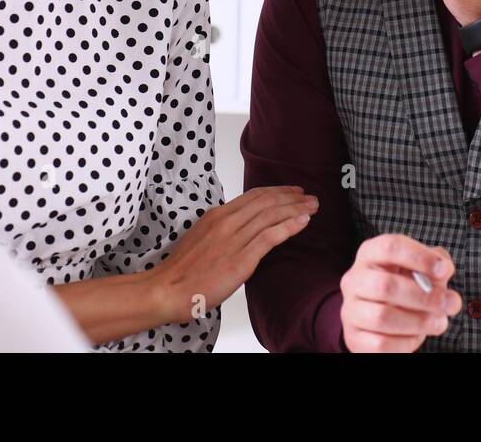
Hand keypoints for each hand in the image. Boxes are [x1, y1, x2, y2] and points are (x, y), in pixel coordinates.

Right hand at [145, 185, 317, 323]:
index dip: (277, 191)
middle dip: (291, 197)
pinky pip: (270, 237)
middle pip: (266, 201)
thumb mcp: (201, 238)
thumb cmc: (182, 271)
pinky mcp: (241, 259)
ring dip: (296, 208)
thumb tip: (241, 228)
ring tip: (312, 206)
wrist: (168, 289)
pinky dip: (289, 226)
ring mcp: (234, 239)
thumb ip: (221, 230)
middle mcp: (227, 222)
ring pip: (271, 215)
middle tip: (309, 196)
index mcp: (217, 216)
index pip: (253, 196)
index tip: (292, 192)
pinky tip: (303, 222)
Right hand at [340, 234, 462, 351]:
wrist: (377, 320)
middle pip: (385, 285)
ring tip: (440, 322)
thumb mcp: (419, 269)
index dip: (419, 257)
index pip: (390, 247)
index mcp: (370, 254)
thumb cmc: (404, 286)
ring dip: (419, 321)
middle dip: (424, 296)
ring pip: (382, 317)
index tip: (444, 271)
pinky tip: (417, 336)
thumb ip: (436, 264)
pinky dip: (406, 342)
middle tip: (451, 304)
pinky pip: (381, 344)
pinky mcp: (354, 337)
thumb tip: (444, 270)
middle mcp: (355, 280)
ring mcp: (351, 310)